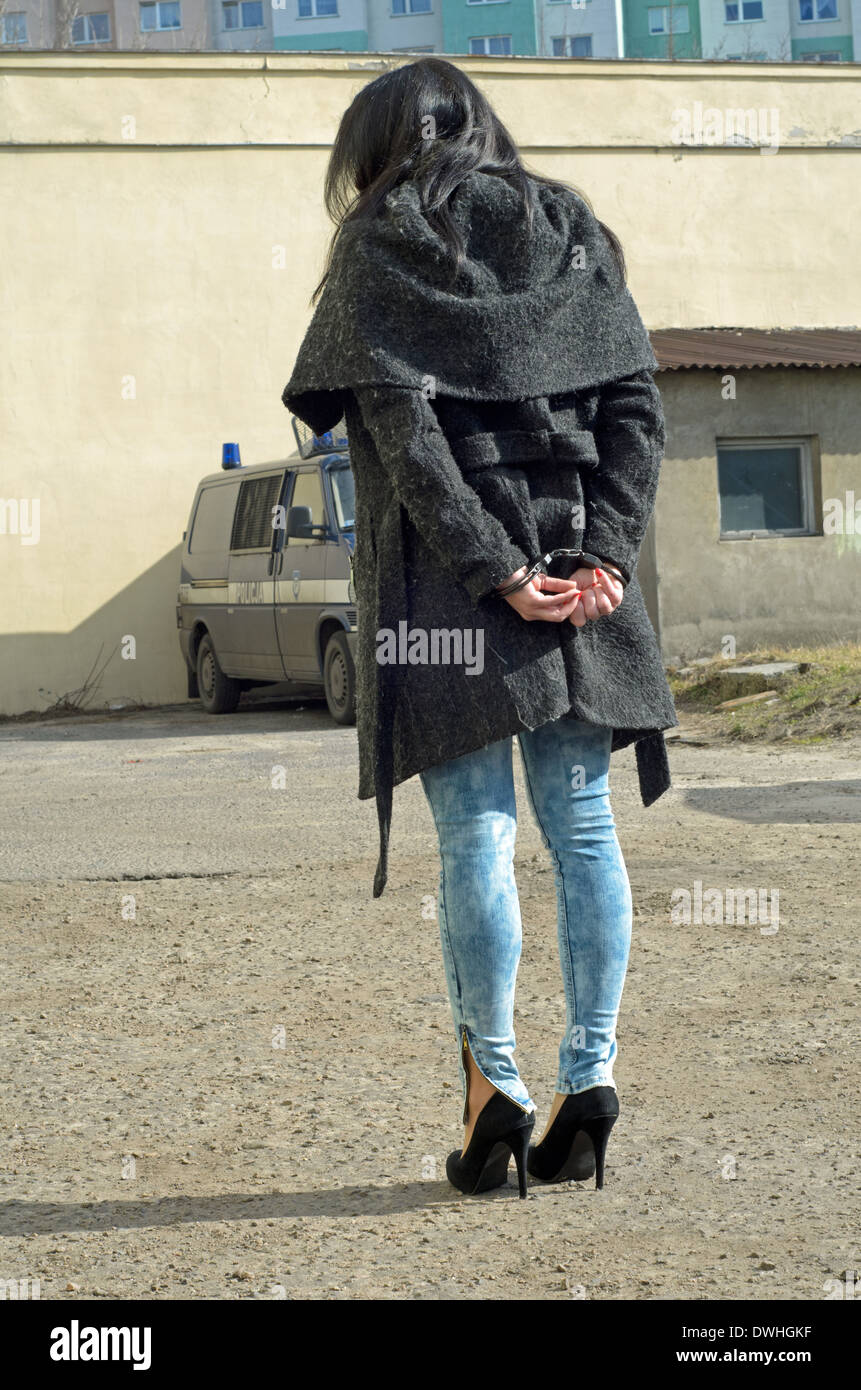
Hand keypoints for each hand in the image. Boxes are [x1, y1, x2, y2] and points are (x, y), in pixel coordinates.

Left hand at [496, 565, 622, 625]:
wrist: (505, 572)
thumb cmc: (520, 577)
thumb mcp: (542, 582)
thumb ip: (558, 586)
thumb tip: (574, 587)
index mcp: (534, 613)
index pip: (555, 615)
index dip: (568, 608)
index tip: (577, 598)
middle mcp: (532, 615)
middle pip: (559, 617)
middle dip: (572, 607)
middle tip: (580, 596)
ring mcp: (532, 610)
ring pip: (558, 613)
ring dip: (570, 603)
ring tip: (577, 593)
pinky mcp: (533, 603)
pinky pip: (553, 601)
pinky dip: (564, 596)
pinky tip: (571, 590)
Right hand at [566, 565, 623, 627]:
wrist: (595, 567)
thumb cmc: (582, 578)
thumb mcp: (572, 586)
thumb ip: (569, 595)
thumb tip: (569, 601)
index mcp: (583, 613)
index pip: (579, 621)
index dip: (577, 608)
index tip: (577, 595)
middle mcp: (596, 613)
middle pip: (592, 613)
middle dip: (587, 597)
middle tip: (587, 589)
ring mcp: (608, 607)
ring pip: (603, 605)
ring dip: (597, 591)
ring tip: (595, 585)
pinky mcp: (617, 598)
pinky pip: (611, 593)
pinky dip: (604, 580)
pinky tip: (598, 573)